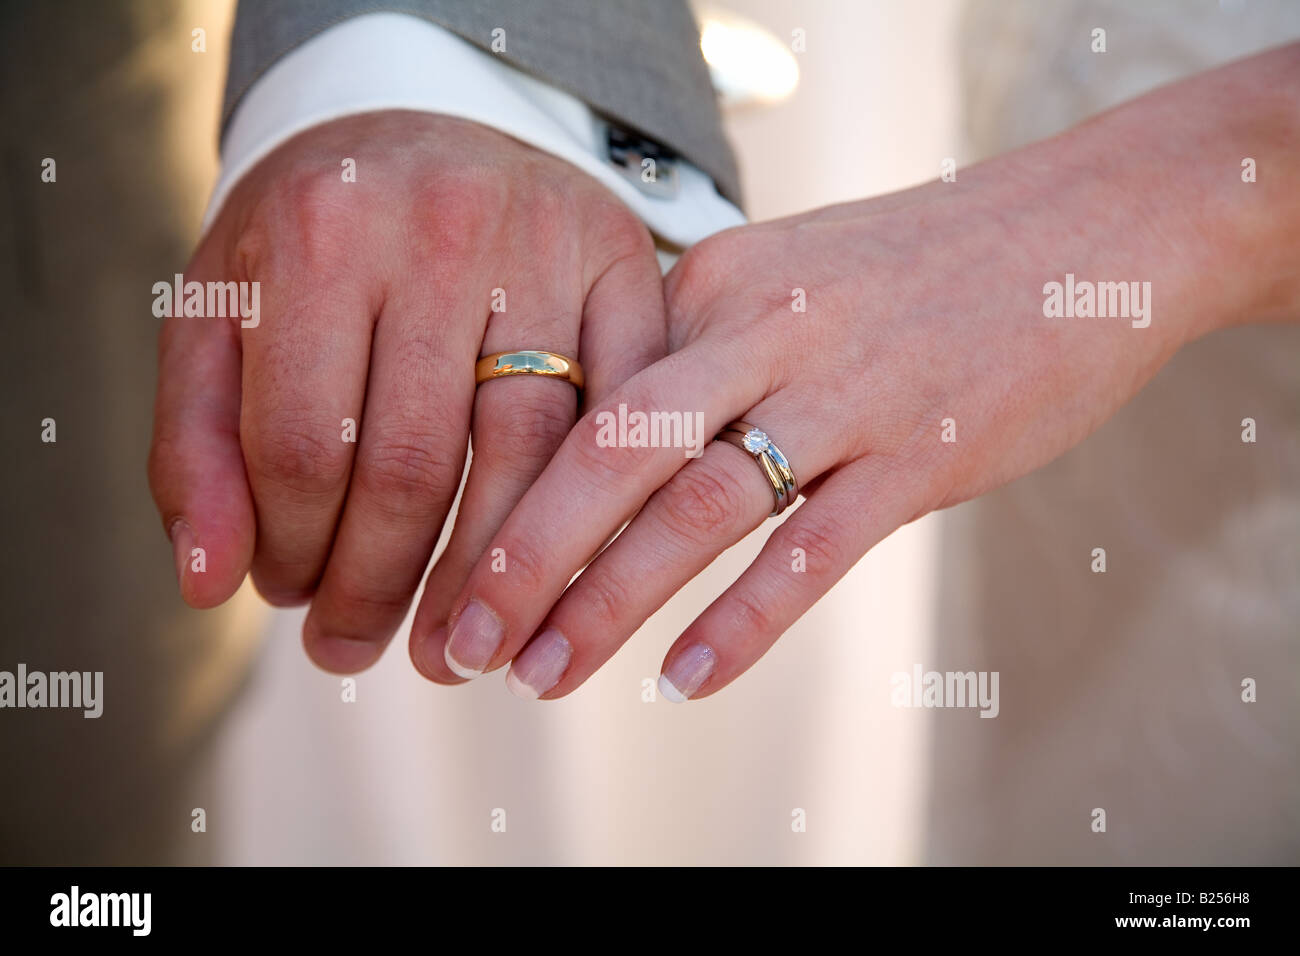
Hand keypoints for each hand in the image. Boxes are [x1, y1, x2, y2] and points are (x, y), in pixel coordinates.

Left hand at [148, 110, 663, 675]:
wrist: (424, 126)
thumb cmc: (312, 239)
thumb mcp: (218, 315)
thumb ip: (195, 446)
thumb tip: (212, 585)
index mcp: (320, 235)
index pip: (304, 446)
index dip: (292, 552)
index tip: (288, 601)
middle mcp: (442, 229)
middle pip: (414, 466)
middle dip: (380, 588)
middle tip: (358, 649)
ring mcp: (549, 246)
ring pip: (530, 458)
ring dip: (490, 581)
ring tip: (451, 648)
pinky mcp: (627, 265)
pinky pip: (623, 417)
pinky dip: (592, 511)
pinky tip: (553, 575)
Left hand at [424, 44, 1298, 699]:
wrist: (1088, 227)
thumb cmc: (927, 271)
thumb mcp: (793, 278)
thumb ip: (710, 352)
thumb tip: (623, 453)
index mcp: (718, 282)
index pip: (583, 394)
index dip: (507, 487)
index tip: (459, 563)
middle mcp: (762, 329)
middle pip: (610, 449)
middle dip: (521, 553)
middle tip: (462, 640)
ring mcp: (845, 391)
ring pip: (696, 505)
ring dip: (607, 599)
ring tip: (543, 675)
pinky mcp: (925, 451)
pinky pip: (814, 548)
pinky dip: (742, 619)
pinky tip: (685, 680)